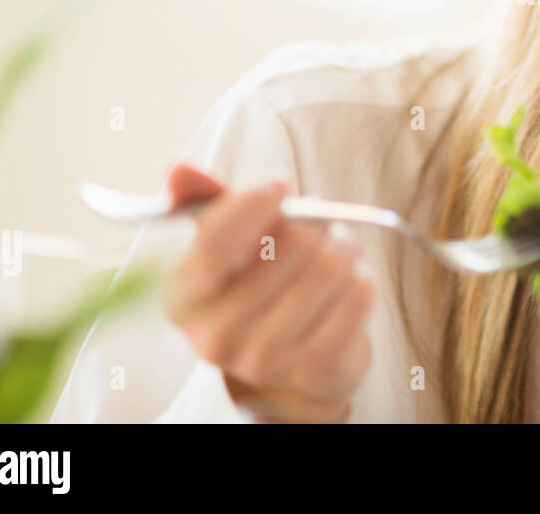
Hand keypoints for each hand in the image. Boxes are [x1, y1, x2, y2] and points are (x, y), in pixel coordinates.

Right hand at [161, 164, 374, 422]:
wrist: (288, 361)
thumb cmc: (254, 283)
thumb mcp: (224, 241)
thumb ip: (204, 201)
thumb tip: (178, 169)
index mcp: (183, 299)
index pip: (213, 245)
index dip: (251, 206)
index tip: (279, 183)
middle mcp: (215, 337)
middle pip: (288, 248)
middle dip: (313, 224)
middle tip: (318, 227)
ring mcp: (265, 359)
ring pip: (329, 269)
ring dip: (343, 249)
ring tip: (335, 256)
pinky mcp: (315, 370)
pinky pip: (358, 296)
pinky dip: (361, 280)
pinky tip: (345, 288)